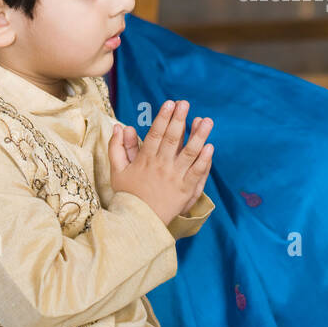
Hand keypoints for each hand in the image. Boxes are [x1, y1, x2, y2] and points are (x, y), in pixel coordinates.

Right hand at [108, 101, 213, 226]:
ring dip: (199, 135)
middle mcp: (162, 166)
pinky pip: (197, 173)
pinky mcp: (186, 191)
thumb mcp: (117, 171)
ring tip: (207, 121)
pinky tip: (210, 147)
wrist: (139, 223)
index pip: (156, 133)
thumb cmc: (128, 196)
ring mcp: (175, 178)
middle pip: (173, 138)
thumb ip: (117, 148)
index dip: (163, 117)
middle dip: (180, 119)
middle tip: (186, 103)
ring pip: (189, 153)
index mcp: (146, 159)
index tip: (170, 103)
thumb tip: (120, 127)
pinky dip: (204, 160)